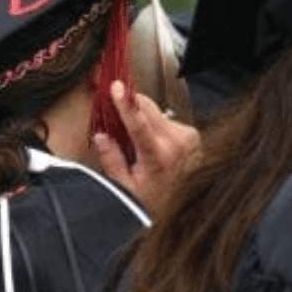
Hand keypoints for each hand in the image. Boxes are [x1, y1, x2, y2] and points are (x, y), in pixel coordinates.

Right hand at [90, 80, 199, 214]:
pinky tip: (151, 140)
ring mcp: (186, 138)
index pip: (139, 124)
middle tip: (112, 110)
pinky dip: (154, 123)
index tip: (116, 87)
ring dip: (142, 116)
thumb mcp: (122, 187)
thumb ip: (111, 160)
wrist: (173, 204)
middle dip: (128, 105)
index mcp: (158, 157)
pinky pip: (165, 117)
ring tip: (135, 140)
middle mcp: (176, 144)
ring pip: (155, 111)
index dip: (126, 104)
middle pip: (147, 108)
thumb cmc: (146, 198)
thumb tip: (100, 136)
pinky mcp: (191, 134)